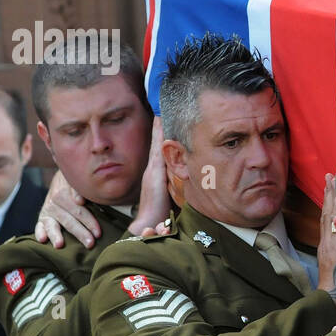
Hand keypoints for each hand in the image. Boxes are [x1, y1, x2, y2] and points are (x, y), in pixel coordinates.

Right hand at [34, 170, 99, 248]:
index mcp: (65, 192)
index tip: (98, 233)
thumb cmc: (79, 185)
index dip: (89, 221)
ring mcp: (47, 210)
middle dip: (80, 232)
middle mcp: (54, 201)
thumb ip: (80, 191)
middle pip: (68, 219)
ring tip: (59, 245)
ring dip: (56, 235)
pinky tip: (42, 239)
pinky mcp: (42, 218)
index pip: (78, 210)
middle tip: (90, 243)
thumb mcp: (80, 184)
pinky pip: (39, 226)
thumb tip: (79, 201)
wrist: (64, 178)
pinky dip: (39, 232)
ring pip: (52, 224)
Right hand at [129, 117, 170, 235]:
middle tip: (161, 109)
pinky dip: (158, 138)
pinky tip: (160, 125)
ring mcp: (152, 171)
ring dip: (158, 129)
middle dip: (158, 128)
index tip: (164, 121)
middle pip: (156, 144)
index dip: (161, 137)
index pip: (159, 152)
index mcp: (156, 175)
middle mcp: (152, 170)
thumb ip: (176, 190)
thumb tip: (188, 184)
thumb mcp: (169, 198)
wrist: (147, 225)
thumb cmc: (160, 216)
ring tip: (161, 112)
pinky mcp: (154, 174)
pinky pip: (157, 152)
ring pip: (156, 145)